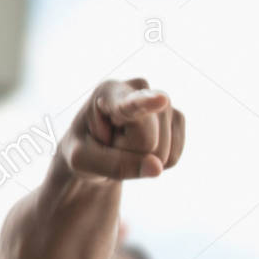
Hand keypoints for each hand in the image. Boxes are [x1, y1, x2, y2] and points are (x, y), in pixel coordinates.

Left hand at [59, 78, 184, 180]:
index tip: (158, 100)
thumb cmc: (83, 149)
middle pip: (148, 143)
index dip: (145, 102)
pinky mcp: (177, 118)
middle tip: (109, 144)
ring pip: (163, 153)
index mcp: (108, 92)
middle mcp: (141, 89)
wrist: (94, 148)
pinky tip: (139, 148)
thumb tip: (158, 169)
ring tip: (122, 143)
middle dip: (128, 154)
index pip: (130, 103)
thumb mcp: (81, 160)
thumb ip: (112, 165)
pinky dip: (154, 164)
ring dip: (140, 159)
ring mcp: (163, 102)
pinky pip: (173, 158)